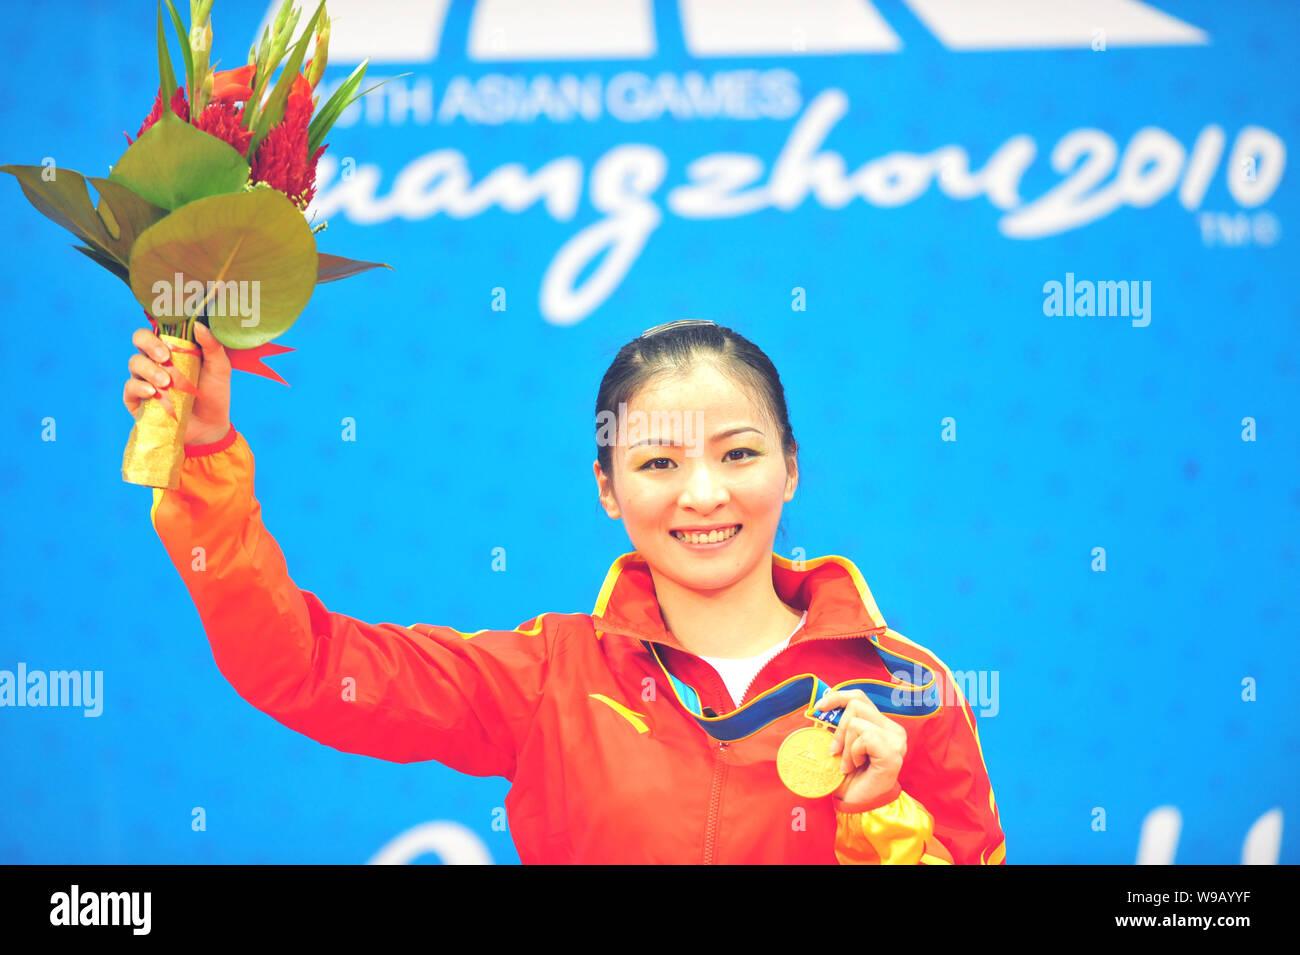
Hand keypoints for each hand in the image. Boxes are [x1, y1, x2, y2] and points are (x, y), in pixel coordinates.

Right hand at [123, 321, 231, 445]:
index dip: (159, 325)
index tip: (171, 334)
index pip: (158, 328)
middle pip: (140, 339)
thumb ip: (212, 346)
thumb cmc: (214, 394)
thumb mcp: (219, 369)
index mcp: (173, 348)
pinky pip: (130, 388)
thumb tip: (197, 325)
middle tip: (165, 356)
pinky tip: (154, 393)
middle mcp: (155, 359)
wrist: (210, 427)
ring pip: (134, 362)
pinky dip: (140, 388)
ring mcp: (144, 378)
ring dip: (149, 369)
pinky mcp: (136, 399)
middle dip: (149, 344)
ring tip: (166, 382)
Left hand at [815, 688, 907, 811]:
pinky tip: (856, 766)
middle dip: (838, 728)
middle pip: (856, 704)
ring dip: (846, 745)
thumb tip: (821, 707)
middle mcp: (894, 730)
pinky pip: (864, 737)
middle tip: (836, 752)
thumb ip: (838, 725)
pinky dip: (853, 752)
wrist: (858, 805)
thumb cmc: (850, 776)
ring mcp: (897, 741)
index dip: (837, 697)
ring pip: (856, 722)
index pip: (860, 697)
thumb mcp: (841, 744)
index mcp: (883, 725)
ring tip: (849, 764)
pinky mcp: (892, 753)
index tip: (819, 708)